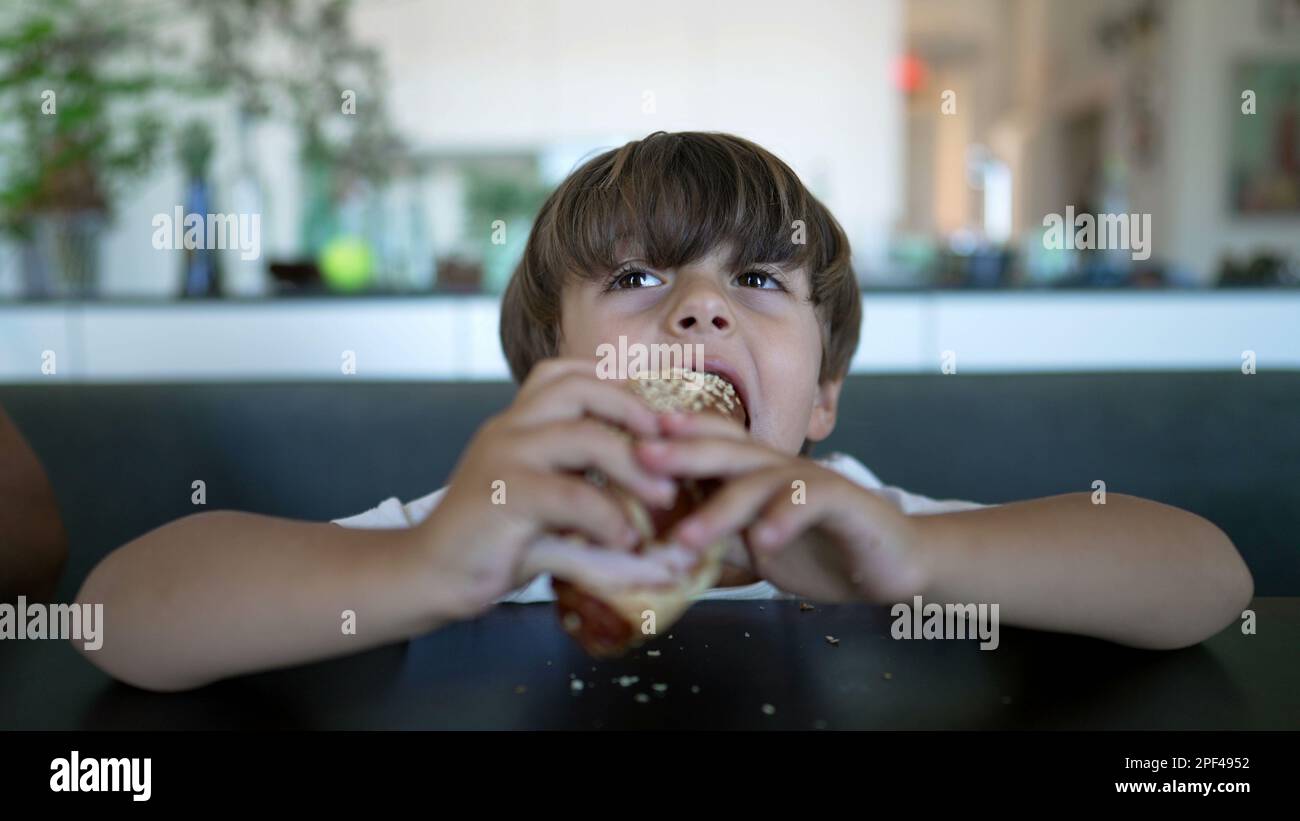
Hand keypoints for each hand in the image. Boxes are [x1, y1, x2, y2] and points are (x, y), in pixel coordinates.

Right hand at [418, 358, 695, 618]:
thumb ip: (580, 479)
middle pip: (578, 388)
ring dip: (634, 468)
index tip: (654, 418)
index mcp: (515, 421)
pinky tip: (626, 541)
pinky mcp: (503, 498)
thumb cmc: (492, 538)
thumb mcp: (540, 498)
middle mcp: (508, 428)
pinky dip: (608, 519)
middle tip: (670, 448)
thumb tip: (651, 484)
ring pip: (583, 438)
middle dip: (633, 412)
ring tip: (663, 499)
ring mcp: (503, 458)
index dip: (616, 385)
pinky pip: (571, 497)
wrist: (428, 574)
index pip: (565, 373)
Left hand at [634, 412, 929, 602]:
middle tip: (639, 458)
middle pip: (725, 450)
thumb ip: (716, 539)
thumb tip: (655, 547)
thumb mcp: (754, 547)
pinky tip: (764, 540)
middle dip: (680, 452)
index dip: (669, 437)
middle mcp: (779, 466)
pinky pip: (808, 503)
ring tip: (688, 537)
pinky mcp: (843, 501)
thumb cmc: (820, 548)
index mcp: (756, 471)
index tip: (624, 440)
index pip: (709, 443)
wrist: (893, 561)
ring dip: (722, 507)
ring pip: (760, 481)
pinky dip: (784, 520)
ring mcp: (811, 480)